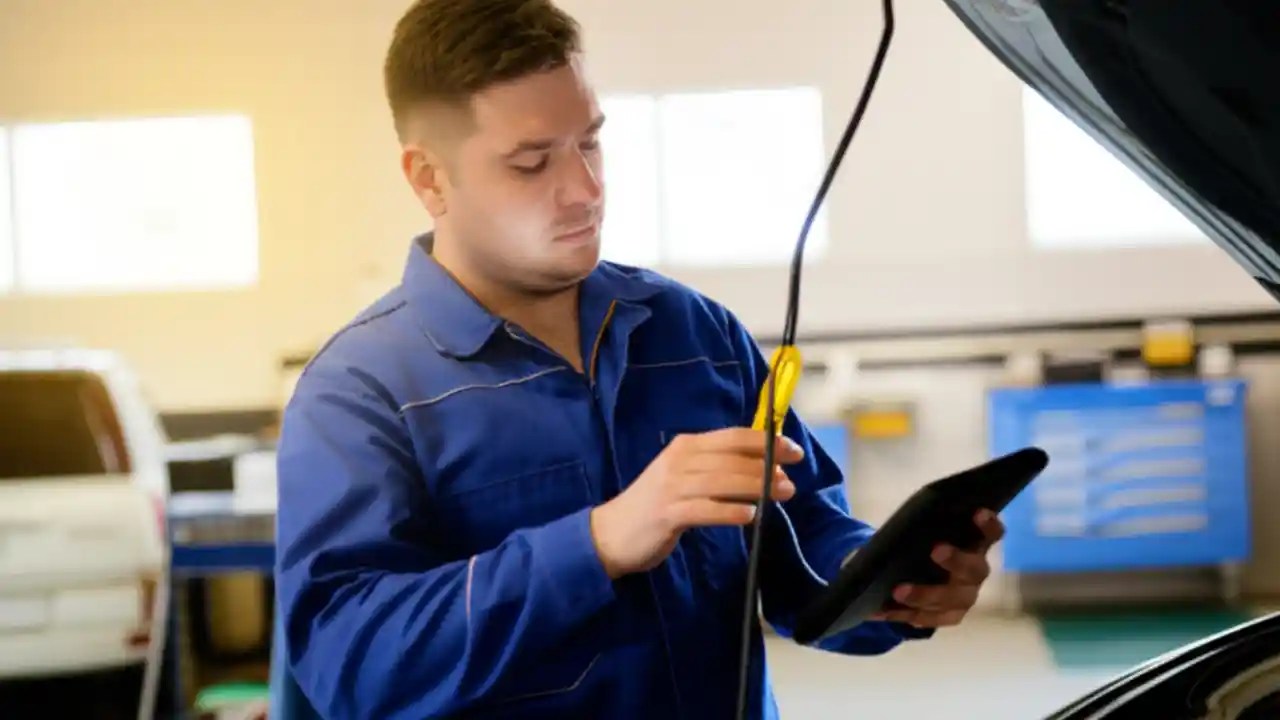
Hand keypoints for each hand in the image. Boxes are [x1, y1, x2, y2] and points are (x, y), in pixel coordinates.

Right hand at [589, 428, 802, 578]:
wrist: (611, 533)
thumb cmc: (656, 505)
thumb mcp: (684, 477)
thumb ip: (716, 468)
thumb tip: (763, 468)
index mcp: (685, 446)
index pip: (732, 437)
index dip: (766, 442)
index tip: (793, 451)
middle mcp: (679, 461)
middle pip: (731, 458)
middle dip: (767, 467)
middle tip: (792, 481)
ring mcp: (671, 487)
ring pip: (722, 481)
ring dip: (757, 487)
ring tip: (782, 496)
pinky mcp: (667, 514)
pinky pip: (705, 509)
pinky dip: (730, 511)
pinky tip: (750, 515)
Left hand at [870, 508, 1005, 627]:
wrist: (925, 574)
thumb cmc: (929, 545)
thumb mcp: (928, 534)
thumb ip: (923, 529)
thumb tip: (899, 529)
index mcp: (975, 545)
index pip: (992, 534)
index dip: (989, 525)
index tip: (979, 513)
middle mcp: (976, 572)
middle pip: (974, 570)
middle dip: (957, 560)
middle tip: (936, 550)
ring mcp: (965, 597)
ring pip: (950, 600)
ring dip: (923, 595)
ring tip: (897, 591)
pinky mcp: (951, 616)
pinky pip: (930, 619)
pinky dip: (905, 614)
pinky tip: (884, 611)